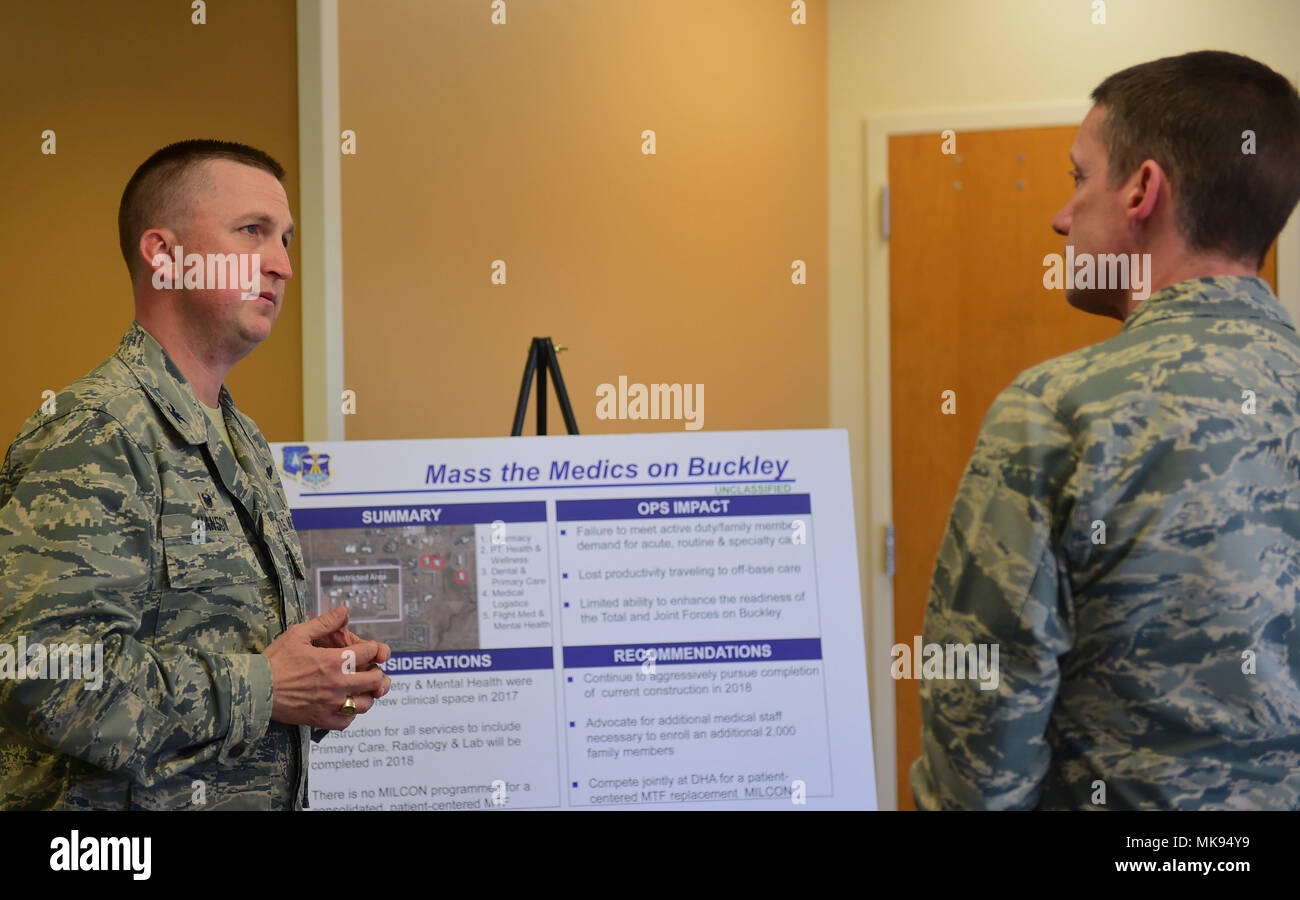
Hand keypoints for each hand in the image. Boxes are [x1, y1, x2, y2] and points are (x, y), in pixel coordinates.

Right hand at [264, 606, 391, 729]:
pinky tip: (344, 706)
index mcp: (335, 661)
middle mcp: (338, 684)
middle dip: (376, 672)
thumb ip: (325, 622)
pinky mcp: (321, 720)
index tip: (370, 649)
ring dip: (367, 695)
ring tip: (360, 689)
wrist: (255, 689)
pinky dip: (349, 715)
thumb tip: (344, 611)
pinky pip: (346, 722)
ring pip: (365, 703)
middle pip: (375, 680)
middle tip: (370, 670)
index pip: (370, 652)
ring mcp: (331, 704)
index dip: (374, 648)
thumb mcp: (298, 634)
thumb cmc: (275, 660)